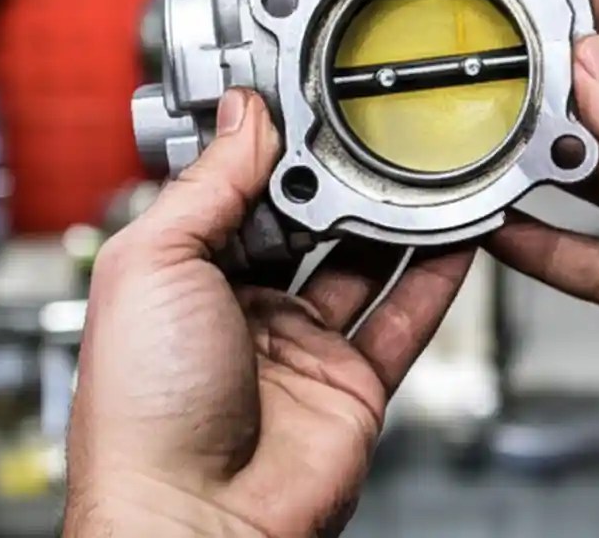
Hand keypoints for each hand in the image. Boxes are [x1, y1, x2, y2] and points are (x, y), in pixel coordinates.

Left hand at [65, 89, 474, 535]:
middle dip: (339, 180)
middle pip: (309, 224)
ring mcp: (301, 347)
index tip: (310, 103)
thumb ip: (208, 185)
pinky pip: (404, 319)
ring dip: (395, 220)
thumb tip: (244, 116)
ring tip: (426, 169)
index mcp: (183, 275)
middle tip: (375, 131)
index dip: (274, 149)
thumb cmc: (142, 412)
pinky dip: (436, 278)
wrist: (195, 521)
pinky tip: (456, 236)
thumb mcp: (153, 264)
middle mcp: (243, 307)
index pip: (239, 191)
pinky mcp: (352, 384)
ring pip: (364, 266)